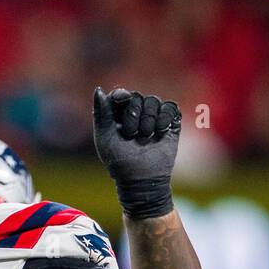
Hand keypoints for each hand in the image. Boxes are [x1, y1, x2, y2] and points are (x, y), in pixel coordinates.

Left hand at [91, 87, 179, 218]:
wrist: (141, 179)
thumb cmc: (119, 161)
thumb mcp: (105, 137)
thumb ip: (101, 113)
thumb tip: (98, 90)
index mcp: (118, 115)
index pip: (120, 94)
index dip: (121, 95)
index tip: (122, 100)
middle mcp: (136, 113)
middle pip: (137, 97)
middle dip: (134, 115)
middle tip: (132, 134)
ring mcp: (153, 117)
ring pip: (154, 101)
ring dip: (148, 120)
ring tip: (146, 137)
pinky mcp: (169, 123)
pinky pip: (170, 108)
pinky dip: (164, 119)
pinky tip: (159, 132)